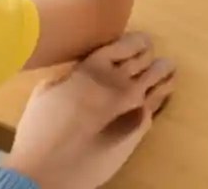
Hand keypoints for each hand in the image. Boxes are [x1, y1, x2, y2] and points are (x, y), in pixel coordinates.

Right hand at [3, 33, 176, 188]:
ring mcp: (134, 103)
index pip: (127, 44)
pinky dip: (163, 93)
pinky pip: (159, 102)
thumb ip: (68, 77)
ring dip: (163, 72)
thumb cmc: (40, 127)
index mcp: (93, 66)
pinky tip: (165, 89)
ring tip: (167, 69)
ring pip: (160, 79)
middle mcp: (118, 79)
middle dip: (149, 56)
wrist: (51, 166)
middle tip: (150, 55)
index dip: (136, 41)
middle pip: (146, 59)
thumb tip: (77, 75)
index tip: (140, 41)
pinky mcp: (142, 126)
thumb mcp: (46, 90)